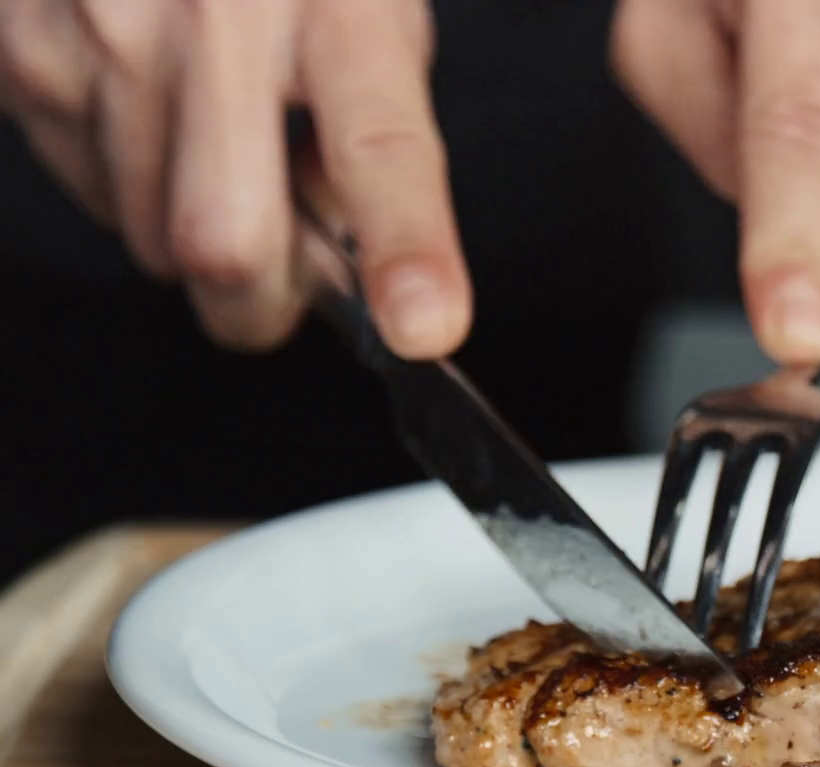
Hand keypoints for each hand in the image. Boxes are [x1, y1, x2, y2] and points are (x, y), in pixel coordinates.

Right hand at [0, 0, 468, 358]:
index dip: (406, 248)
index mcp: (335, 7)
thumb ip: (373, 134)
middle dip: (264, 304)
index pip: (379, 147)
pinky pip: (88, 190)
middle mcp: (213, 21)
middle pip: (225, 245)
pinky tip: (153, 108)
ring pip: (149, 238)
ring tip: (216, 139)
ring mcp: (101, 39)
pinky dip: (131, 184)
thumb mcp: (367, 10)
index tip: (425, 327)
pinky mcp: (23, 59)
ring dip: (193, 231)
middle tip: (294, 277)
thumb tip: (357, 264)